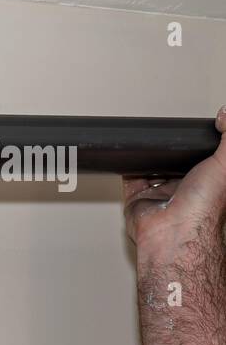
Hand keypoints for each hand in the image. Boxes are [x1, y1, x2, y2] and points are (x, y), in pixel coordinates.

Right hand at [123, 106, 225, 260]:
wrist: (174, 229)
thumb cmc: (204, 206)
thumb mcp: (225, 162)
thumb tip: (225, 114)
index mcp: (210, 182)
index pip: (205, 159)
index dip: (201, 145)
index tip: (201, 129)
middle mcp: (186, 189)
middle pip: (177, 164)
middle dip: (172, 151)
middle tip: (172, 136)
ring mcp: (161, 194)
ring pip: (153, 170)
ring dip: (149, 157)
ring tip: (149, 143)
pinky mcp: (139, 199)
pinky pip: (130, 179)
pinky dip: (127, 168)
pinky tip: (129, 157)